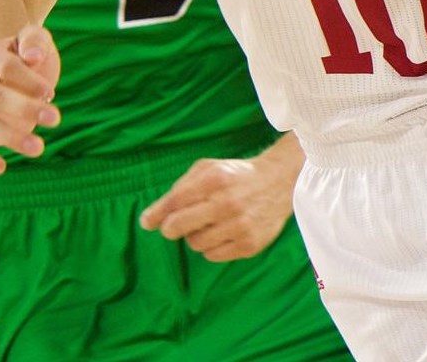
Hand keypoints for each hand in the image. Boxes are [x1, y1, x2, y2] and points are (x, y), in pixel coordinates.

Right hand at [0, 24, 61, 174]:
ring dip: (11, 137)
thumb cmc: (27, 54)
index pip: (5, 67)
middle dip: (26, 109)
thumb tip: (32, 57)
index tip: (50, 92)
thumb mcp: (37, 38)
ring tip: (39, 148)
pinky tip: (1, 168)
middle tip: (55, 118)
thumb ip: (35, 40)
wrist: (11, 71)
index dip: (29, 80)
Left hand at [138, 152, 297, 262]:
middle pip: (179, 226)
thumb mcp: (208, 169)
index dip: (156, 214)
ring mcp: (240, 225)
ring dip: (196, 236)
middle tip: (176, 226)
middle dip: (171, 228)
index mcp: (214, 179)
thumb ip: (179, 188)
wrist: (279, 182)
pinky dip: (212, 247)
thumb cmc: (235, 176)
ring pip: (195, 244)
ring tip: (209, 224)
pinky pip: (213, 256)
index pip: (174, 202)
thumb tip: (150, 219)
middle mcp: (227, 202)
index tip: (147, 222)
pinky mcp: (250, 244)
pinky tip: (222, 233)